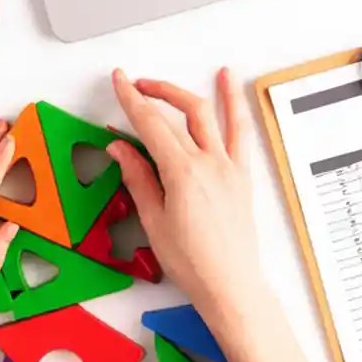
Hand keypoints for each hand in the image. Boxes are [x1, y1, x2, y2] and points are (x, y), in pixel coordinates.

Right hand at [107, 68, 263, 316]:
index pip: (151, 124)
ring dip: (191, 92)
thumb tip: (121, 148)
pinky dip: (235, 106)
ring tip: (181, 78)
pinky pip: (240, 131)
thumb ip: (138, 178)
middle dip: (156, 92)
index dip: (132, 99)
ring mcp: (229, 167)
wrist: (229, 284)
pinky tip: (231, 87)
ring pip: (212, 114)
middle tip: (136, 87)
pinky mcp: (242, 175)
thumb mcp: (154, 220)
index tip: (119, 81)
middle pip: (181, 112)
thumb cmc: (193, 262)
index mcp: (183, 173)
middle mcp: (209, 163)